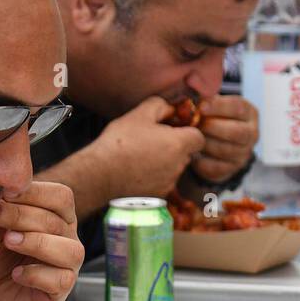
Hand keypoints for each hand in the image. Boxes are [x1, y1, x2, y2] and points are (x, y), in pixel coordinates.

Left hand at [0, 180, 82, 300]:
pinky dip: (37, 274)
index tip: (2, 193)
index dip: (34, 192)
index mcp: (56, 216)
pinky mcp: (60, 291)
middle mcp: (66, 238)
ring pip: (69, 249)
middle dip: (22, 215)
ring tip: (8, 242)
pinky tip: (16, 274)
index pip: (60, 196)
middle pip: (57, 220)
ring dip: (37, 242)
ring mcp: (67, 265)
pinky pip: (60, 280)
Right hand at [92, 96, 206, 198]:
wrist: (101, 174)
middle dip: (174, 147)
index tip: (172, 129)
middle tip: (151, 141)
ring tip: (139, 156)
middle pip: (186, 153)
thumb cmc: (120, 142)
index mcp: (179, 143)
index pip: (198, 137)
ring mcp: (169, 182)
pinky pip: (161, 183)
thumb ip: (159, 105)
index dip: (187, 132)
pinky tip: (135, 171)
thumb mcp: (139, 114)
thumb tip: (169, 107)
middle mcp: (179, 165)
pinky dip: (153, 177)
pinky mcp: (157, 195)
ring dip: (163, 162)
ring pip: (173, 169)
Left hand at [191, 95, 257, 183]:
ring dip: (204, 143)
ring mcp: (243, 153)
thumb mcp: (214, 106)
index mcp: (249, 113)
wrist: (216, 147)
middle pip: (235, 132)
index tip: (201, 106)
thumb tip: (191, 95)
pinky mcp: (230, 169)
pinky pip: (213, 166)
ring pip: (224, 150)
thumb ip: (206, 100)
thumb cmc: (213, 119)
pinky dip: (199, 160)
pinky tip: (191, 152)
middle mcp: (251, 134)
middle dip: (211, 127)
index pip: (238, 108)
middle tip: (194, 124)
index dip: (219, 106)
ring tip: (190, 137)